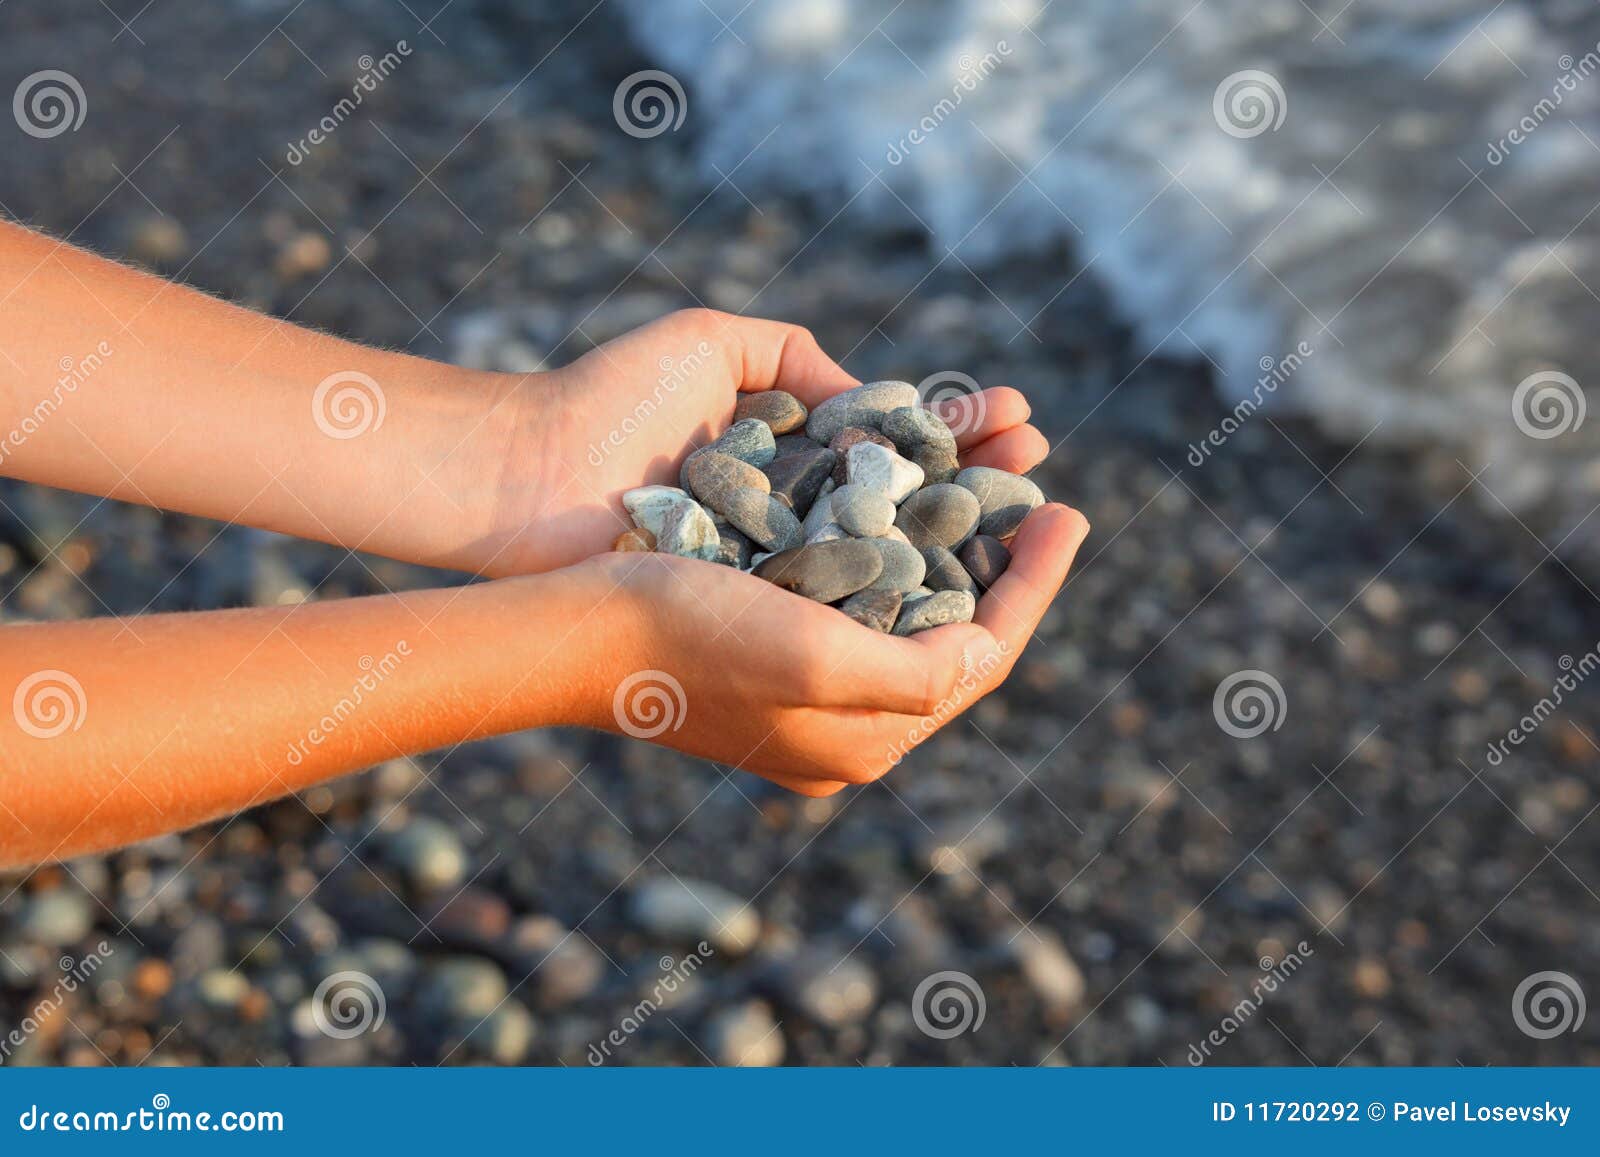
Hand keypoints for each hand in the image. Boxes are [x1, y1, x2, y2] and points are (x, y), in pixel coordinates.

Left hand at [440, 308, 1051, 576]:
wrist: (526, 477)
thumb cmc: (609, 405)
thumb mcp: (715, 347)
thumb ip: (797, 357)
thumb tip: (874, 401)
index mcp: (787, 465)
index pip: (896, 449)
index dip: (961, 434)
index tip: (1019, 414)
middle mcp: (791, 530)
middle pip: (912, 510)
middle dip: (984, 483)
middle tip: (1040, 462)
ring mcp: (779, 585)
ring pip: (900, 566)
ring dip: (970, 536)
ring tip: (1035, 502)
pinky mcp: (763, 630)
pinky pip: (858, 617)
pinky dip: (918, 593)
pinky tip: (973, 568)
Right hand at [567, 502, 1089, 794]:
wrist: (578, 628)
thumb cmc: (691, 638)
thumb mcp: (818, 664)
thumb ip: (920, 675)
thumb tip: (987, 651)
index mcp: (866, 739)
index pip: (983, 656)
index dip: (1036, 583)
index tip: (1071, 510)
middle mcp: (845, 723)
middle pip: (955, 632)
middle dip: (1003, 559)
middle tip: (1040, 489)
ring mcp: (809, 687)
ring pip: (912, 609)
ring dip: (956, 546)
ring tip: (992, 484)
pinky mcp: (775, 647)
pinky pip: (864, 594)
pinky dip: (897, 546)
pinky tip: (911, 503)